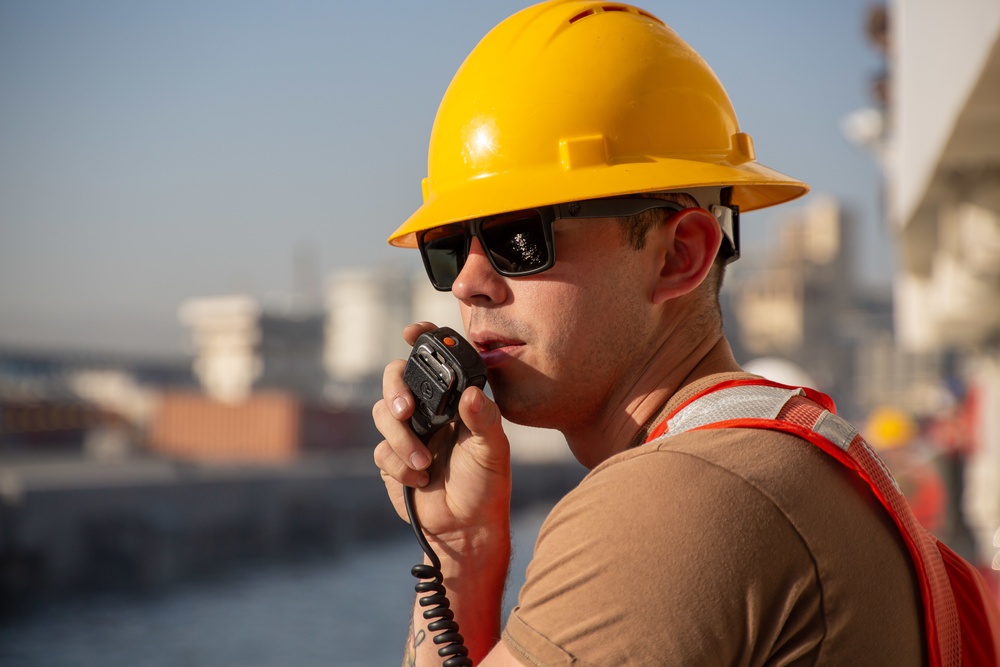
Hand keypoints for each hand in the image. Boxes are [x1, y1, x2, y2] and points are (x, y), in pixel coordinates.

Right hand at [373, 322, 511, 556]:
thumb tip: (470, 393)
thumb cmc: (486, 484)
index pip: (434, 361)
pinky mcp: (390, 459)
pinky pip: (381, 451)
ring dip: (400, 438)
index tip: (411, 332)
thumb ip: (483, 419)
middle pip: (395, 378)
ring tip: (423, 463)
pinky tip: (420, 480)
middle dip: (394, 389)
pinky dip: (399, 465)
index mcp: (452, 400)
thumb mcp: (493, 450)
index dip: (420, 340)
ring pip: (382, 414)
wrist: (465, 528)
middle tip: (406, 409)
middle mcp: (427, 410)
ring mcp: (407, 433)